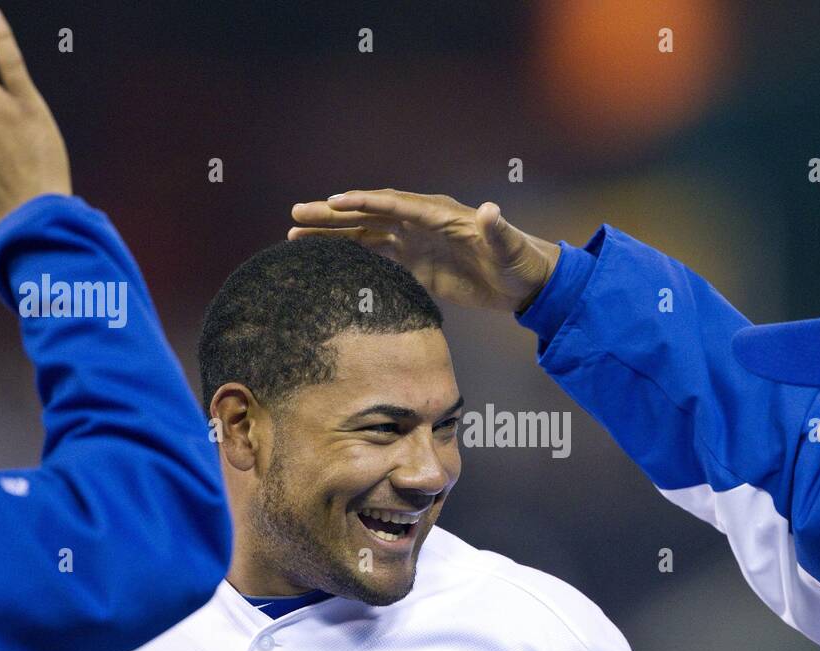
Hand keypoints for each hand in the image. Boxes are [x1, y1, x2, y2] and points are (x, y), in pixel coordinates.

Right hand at [289, 189, 560, 312]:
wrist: (525, 280)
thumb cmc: (520, 260)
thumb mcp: (511, 247)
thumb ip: (499, 230)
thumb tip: (491, 210)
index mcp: (439, 213)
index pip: (394, 204)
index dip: (364, 202)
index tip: (334, 202)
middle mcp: (421, 222)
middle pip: (369, 214)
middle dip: (332, 215)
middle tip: (295, 215)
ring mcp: (415, 241)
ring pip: (365, 232)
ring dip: (332, 234)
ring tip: (294, 235)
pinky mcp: (415, 262)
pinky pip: (375, 253)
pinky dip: (349, 252)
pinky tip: (323, 257)